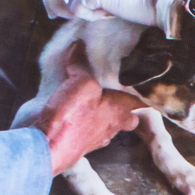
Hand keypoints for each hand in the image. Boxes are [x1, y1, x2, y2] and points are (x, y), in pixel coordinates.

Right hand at [31, 44, 141, 172]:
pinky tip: (75, 120)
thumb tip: (79, 46)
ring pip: (109, 128)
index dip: (144, 93)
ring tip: (94, 106)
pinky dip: (85, 127)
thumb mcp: (80, 83)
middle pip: (129, 118)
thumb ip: (81, 65)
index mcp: (121, 109)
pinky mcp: (80, 148)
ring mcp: (97, 139)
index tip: (146, 86)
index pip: (142, 101)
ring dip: (105, 118)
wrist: (48, 148)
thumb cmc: (73, 116)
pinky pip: (89, 135)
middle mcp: (114, 126)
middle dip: (127, 110)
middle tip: (118, 97)